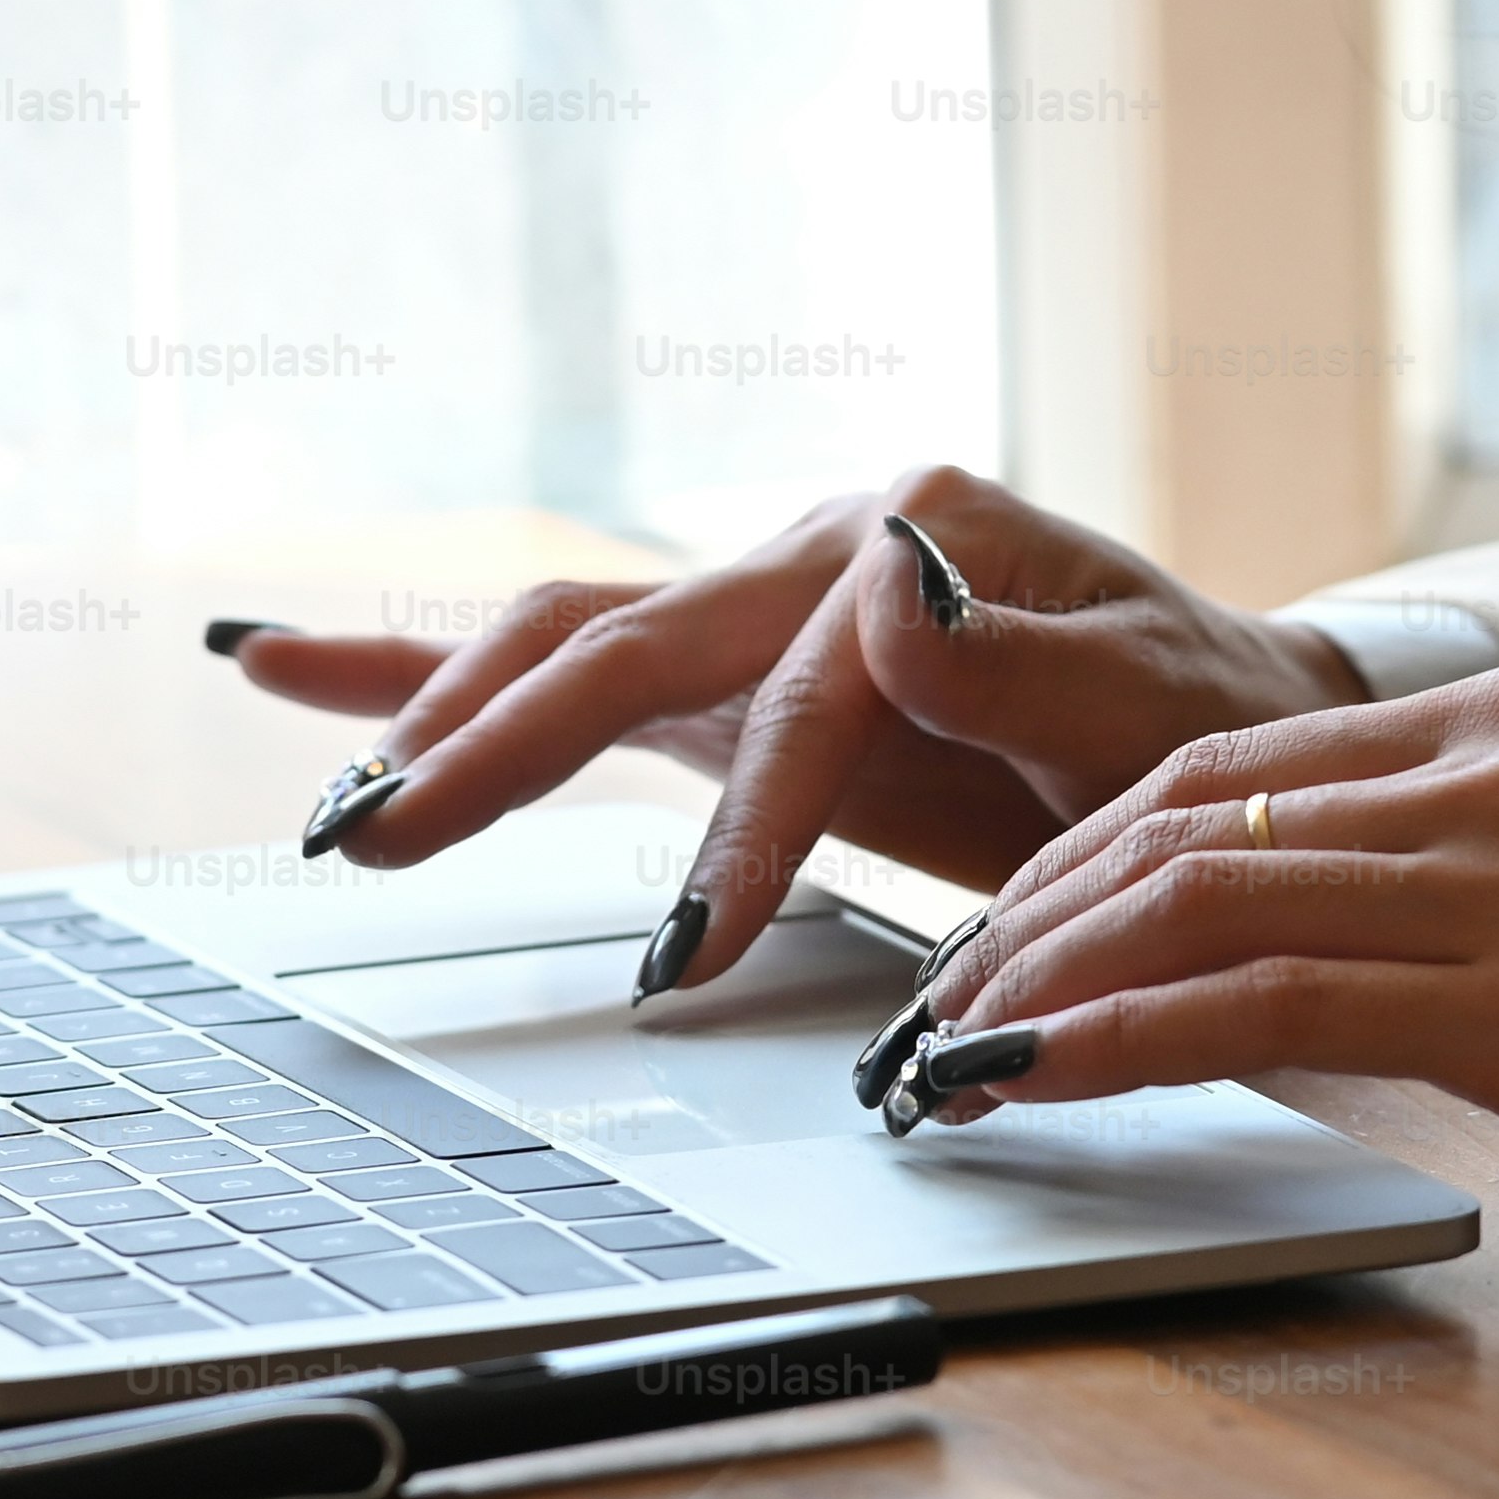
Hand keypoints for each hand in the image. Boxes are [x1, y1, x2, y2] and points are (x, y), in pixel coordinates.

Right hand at [214, 467, 1367, 992]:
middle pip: (621, 637)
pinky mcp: (714, 662)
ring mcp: (752, 596)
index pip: (798, 695)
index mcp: (924, 535)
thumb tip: (902, 591)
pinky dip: (408, 660)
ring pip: (561, 639)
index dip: (743, 831)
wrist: (1222, 723)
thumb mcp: (1163, 713)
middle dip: (497, 747)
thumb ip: (1038, 665)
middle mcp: (815, 542)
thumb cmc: (1204, 730)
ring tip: (337, 804)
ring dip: (437, 715)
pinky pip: (557, 652)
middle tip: (387, 845)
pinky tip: (276, 659)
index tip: (686, 963)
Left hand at [887, 665, 1498, 1268]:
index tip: (987, 943)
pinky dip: (1112, 1035)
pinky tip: (1028, 1081)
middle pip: (1174, 817)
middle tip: (919, 1013)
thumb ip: (1467, 896)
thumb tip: (1298, 957)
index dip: (1073, 858)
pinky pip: (1263, 994)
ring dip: (1031, 983)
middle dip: (1016, 918)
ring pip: (1192, 895)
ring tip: (937, 1061)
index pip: (1223, 769)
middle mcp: (1498, 764)